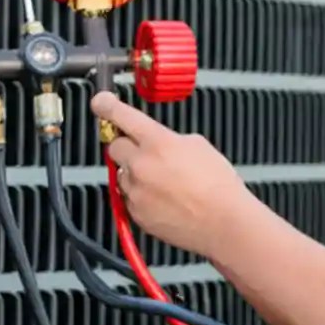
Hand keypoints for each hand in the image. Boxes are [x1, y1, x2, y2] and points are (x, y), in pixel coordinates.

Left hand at [90, 91, 254, 257]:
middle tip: (145, 151)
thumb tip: (157, 141)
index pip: (122, 117)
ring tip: (164, 182)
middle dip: (127, 146)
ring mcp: (136, 192)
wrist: (223, 223)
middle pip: (114, 146)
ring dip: (135, 173)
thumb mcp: (198, 145)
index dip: (107, 106)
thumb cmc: (218, 185)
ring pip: (121, 174)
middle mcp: (141, 166)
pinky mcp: (136, 214)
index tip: (101, 102)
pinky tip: (164, 198)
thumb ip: (169, 138)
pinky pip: (129, 198)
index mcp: (158, 143)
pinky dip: (141, 195)